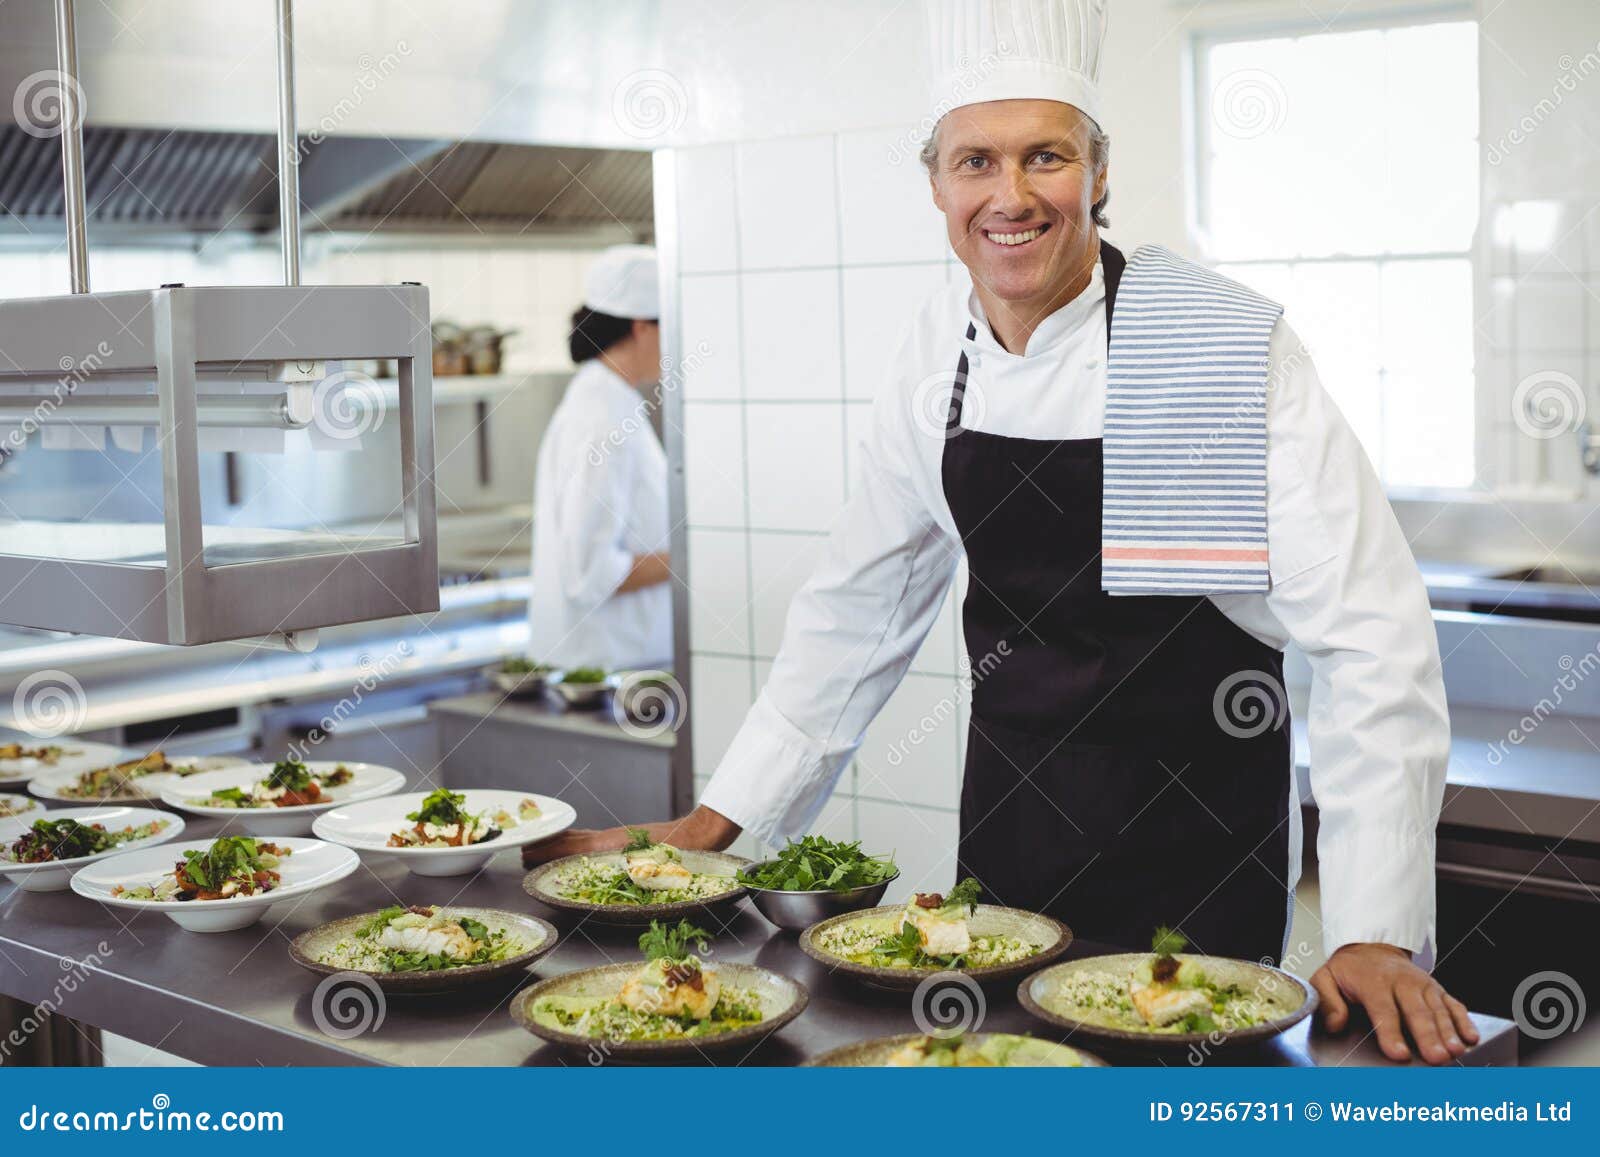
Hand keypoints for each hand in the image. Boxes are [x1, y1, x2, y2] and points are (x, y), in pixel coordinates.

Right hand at [520, 805, 740, 867]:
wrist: (700, 835)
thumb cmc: (681, 855)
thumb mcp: (653, 868)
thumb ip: (630, 872)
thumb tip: (611, 877)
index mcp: (611, 847)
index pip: (568, 849)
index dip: (546, 853)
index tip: (525, 856)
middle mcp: (609, 840)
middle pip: (568, 841)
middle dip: (544, 847)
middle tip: (522, 852)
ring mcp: (616, 837)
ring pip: (578, 838)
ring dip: (556, 843)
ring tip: (537, 848)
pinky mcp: (624, 838)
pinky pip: (590, 838)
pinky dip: (573, 840)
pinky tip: (571, 845)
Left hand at [1309, 942, 1478, 1063]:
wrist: (1372, 946)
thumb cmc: (1350, 969)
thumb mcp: (1326, 977)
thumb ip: (1326, 1000)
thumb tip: (1334, 1024)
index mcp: (1372, 981)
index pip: (1383, 1009)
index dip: (1391, 1033)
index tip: (1399, 1053)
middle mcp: (1401, 982)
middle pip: (1416, 1011)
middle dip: (1427, 1036)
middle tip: (1436, 1057)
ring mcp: (1422, 985)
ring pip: (1437, 1009)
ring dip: (1448, 1031)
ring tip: (1455, 1051)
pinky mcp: (1437, 989)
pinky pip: (1453, 1004)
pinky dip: (1463, 1020)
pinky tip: (1470, 1036)